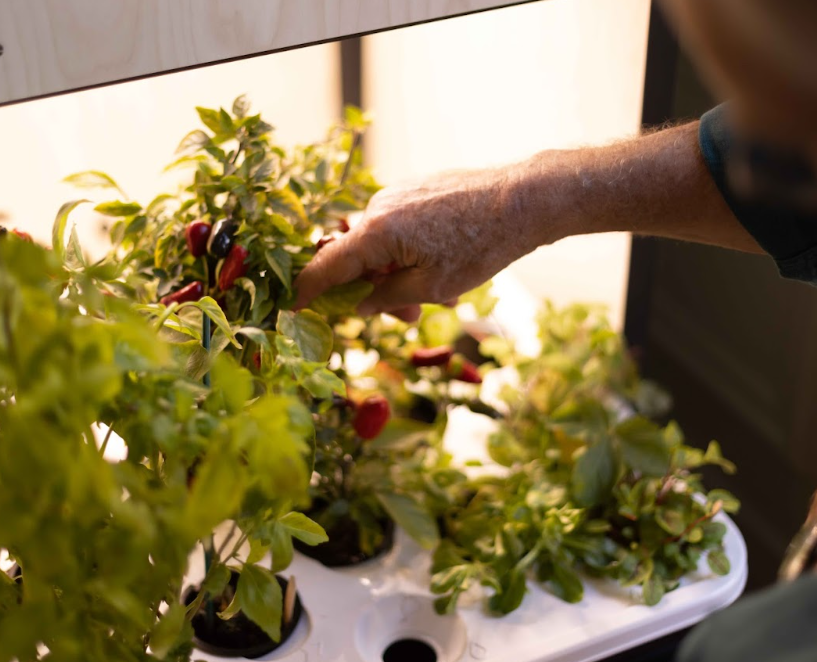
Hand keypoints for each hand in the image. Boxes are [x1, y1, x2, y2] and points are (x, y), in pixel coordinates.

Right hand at [294, 166, 551, 319]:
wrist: (524, 199)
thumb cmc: (482, 244)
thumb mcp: (433, 286)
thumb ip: (388, 298)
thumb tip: (360, 306)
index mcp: (376, 231)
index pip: (328, 266)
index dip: (308, 290)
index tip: (292, 307)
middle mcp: (380, 207)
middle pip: (359, 258)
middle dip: (378, 291)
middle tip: (408, 317)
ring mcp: (399, 195)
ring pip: (383, 245)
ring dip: (400, 275)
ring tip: (443, 296)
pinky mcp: (418, 190)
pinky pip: (401, 228)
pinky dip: (412, 253)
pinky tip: (446, 268)